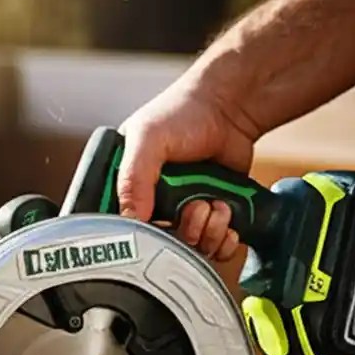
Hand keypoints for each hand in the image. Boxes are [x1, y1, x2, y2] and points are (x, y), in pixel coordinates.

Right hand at [116, 78, 260, 261]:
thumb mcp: (147, 138)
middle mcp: (152, 202)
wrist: (232, 106)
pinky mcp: (210, 216)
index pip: (122, 229)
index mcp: (126, 186)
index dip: (141, 236)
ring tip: (215, 205)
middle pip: (160, 246)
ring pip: (190, 248)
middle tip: (195, 208)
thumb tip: (131, 218)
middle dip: (184, 233)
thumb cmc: (184, 111)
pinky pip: (214, 247)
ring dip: (207, 233)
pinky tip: (227, 219)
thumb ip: (132, 177)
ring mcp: (182, 211)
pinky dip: (223, 242)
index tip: (160, 225)